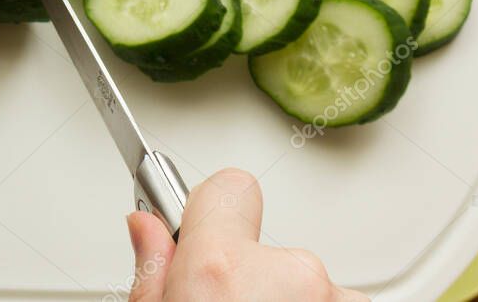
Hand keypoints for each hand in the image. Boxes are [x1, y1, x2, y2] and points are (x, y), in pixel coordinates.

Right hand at [126, 168, 367, 300]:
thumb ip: (154, 270)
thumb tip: (146, 227)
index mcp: (222, 268)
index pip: (230, 187)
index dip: (213, 211)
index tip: (201, 224)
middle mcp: (287, 276)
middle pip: (267, 245)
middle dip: (250, 275)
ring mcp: (332, 299)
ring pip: (306, 283)